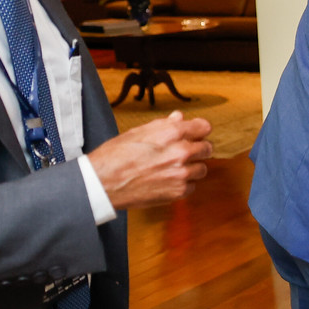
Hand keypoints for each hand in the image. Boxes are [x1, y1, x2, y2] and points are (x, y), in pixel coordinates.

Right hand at [86, 111, 211, 209]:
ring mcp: (181, 173)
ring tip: (173, 168)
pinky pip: (192, 186)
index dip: (199, 130)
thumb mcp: (137, 132)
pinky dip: (183, 185)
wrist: (102, 183)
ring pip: (202, 169)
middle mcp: (181, 152)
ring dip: (191, 168)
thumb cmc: (115, 156)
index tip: (195, 134)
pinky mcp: (178, 191)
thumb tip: (179, 117)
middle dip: (197, 149)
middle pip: (207, 148)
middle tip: (184, 152)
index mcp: (171, 133)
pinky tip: (168, 181)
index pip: (204, 127)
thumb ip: (164, 125)